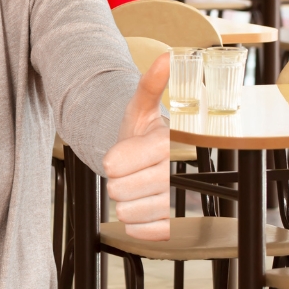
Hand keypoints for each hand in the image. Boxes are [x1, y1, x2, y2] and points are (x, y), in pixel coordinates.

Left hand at [102, 53, 171, 240]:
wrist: (148, 161)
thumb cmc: (141, 130)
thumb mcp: (140, 105)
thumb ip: (151, 84)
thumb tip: (168, 57)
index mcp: (169, 144)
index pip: (125, 162)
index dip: (114, 162)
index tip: (112, 159)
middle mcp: (175, 173)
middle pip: (121, 190)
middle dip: (115, 181)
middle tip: (122, 172)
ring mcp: (175, 201)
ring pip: (130, 212)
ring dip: (123, 202)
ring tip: (131, 187)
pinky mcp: (171, 225)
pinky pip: (143, 231)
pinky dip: (135, 223)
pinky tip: (139, 206)